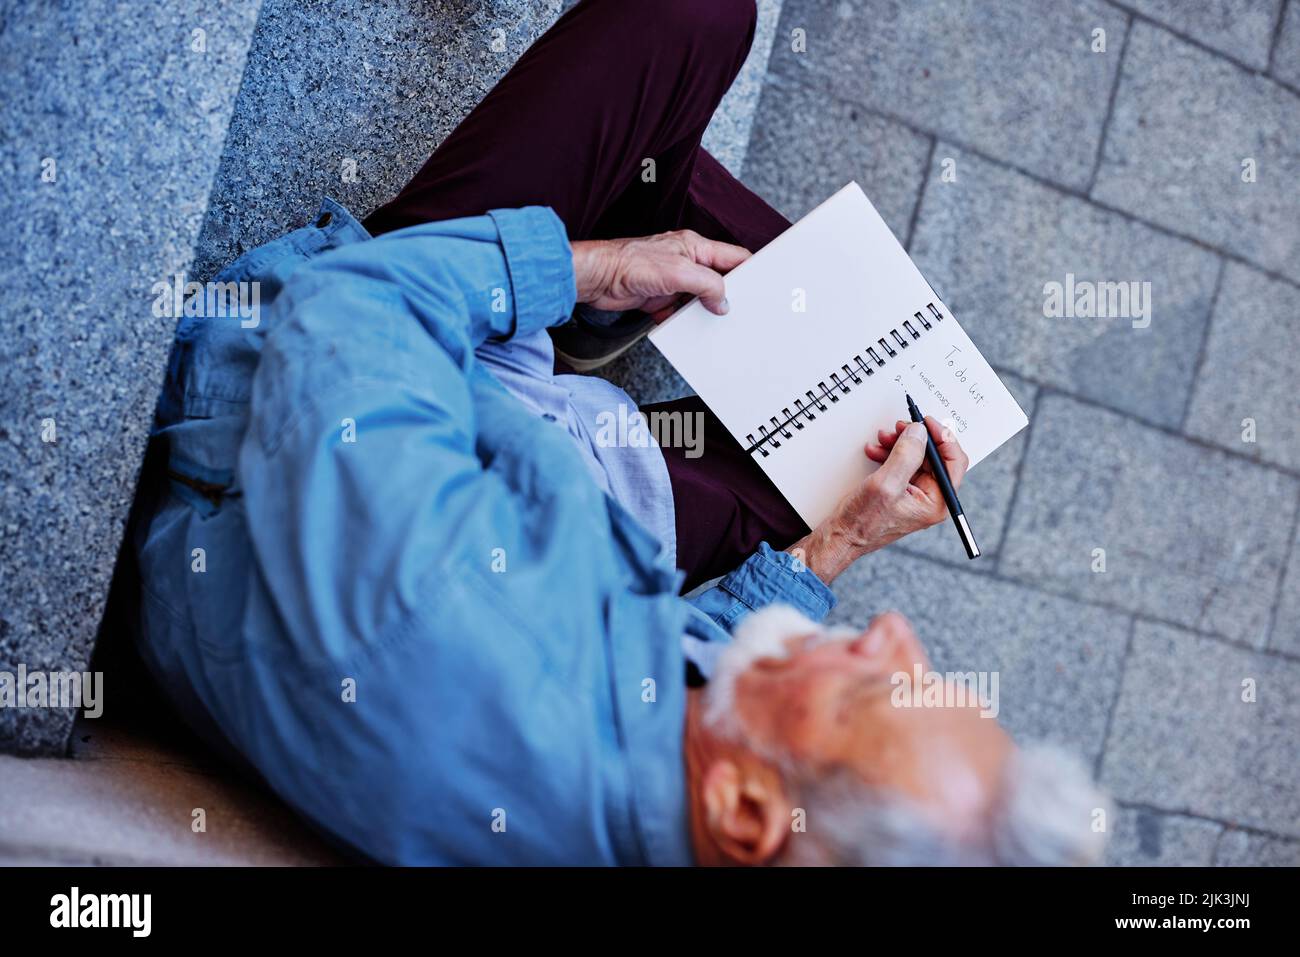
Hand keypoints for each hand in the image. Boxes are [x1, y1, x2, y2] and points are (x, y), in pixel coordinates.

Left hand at [570, 230, 750, 321]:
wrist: (598, 278)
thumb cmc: (631, 263)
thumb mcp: (680, 271)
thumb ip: (708, 284)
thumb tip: (723, 301)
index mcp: (696, 247)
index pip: (733, 257)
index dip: (749, 270)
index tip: (761, 286)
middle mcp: (686, 262)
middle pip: (717, 280)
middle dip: (727, 295)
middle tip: (738, 311)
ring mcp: (673, 280)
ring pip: (699, 298)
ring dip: (703, 311)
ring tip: (712, 323)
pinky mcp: (659, 297)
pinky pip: (678, 312)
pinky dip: (682, 321)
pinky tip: (683, 327)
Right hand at [788, 416, 969, 583]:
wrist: (841, 537)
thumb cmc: (862, 523)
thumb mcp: (886, 484)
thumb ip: (907, 455)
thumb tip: (919, 432)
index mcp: (937, 502)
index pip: (953, 461)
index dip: (942, 437)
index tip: (926, 422)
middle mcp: (930, 499)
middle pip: (934, 456)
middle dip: (915, 439)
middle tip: (900, 427)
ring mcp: (916, 495)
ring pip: (917, 458)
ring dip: (900, 444)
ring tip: (883, 439)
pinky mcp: (901, 491)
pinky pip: (902, 464)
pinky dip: (890, 453)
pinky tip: (876, 451)